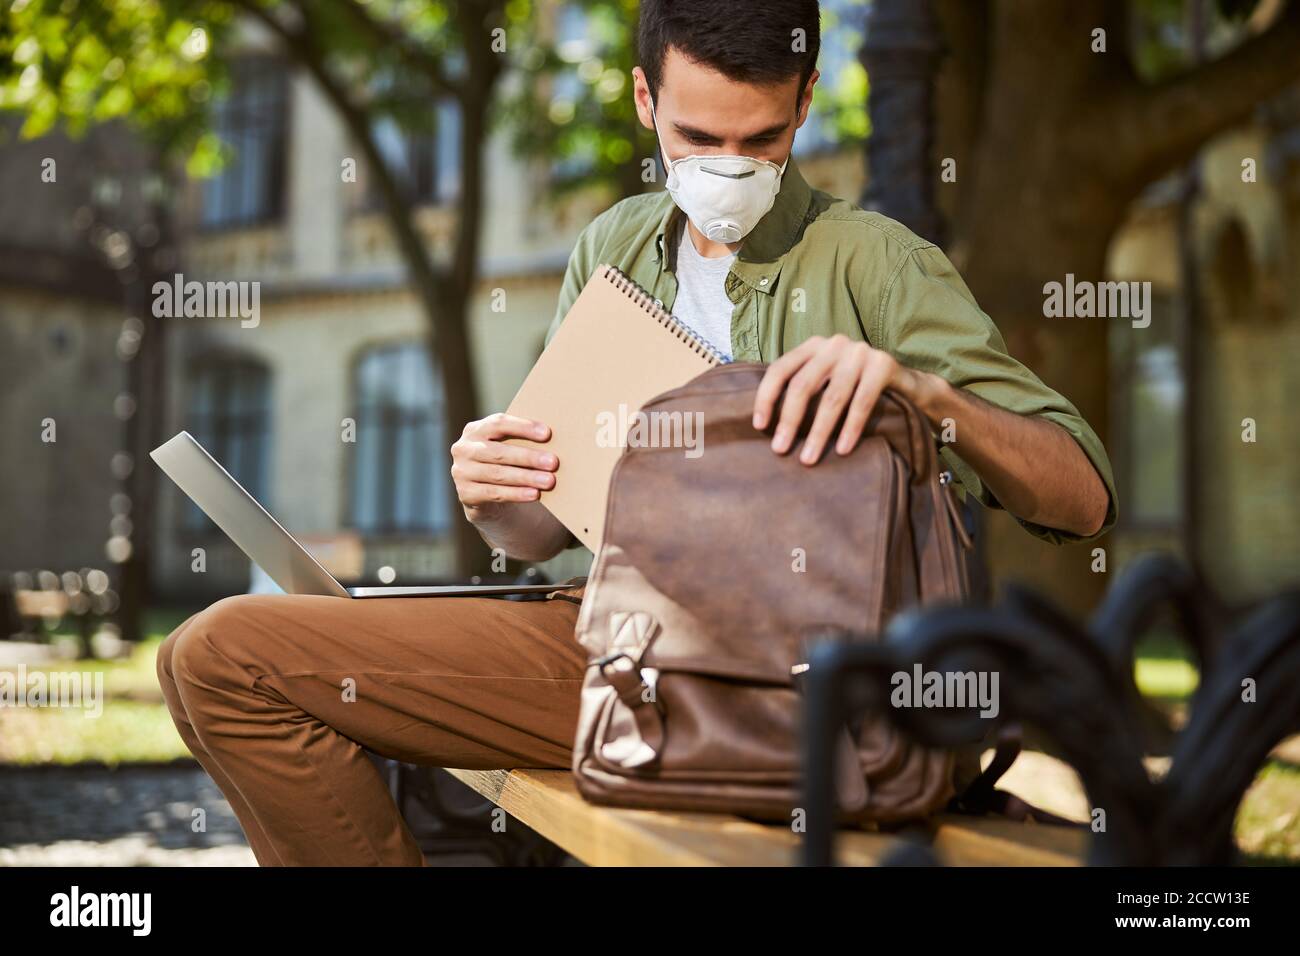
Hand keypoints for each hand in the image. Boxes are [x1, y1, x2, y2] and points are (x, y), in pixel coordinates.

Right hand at [451, 413, 557, 520]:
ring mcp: (461, 472)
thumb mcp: (509, 448)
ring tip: (549, 481)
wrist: (486, 495)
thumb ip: (522, 440)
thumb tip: (554, 438)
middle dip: (528, 457)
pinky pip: (494, 493)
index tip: (547, 433)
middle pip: (499, 452)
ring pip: (498, 474)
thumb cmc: (505, 463)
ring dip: (526, 477)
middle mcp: (464, 448)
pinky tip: (534, 494)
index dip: (523, 427)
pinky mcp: (465, 494)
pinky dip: (516, 494)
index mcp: (476, 430)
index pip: (498, 423)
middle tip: (553, 462)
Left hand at [751, 334, 932, 464]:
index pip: (780, 370)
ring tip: (809, 458)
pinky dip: (851, 428)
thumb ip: (803, 390)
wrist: (907, 385)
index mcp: (813, 346)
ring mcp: (860, 352)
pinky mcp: (883, 365)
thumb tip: (764, 424)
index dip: (766, 397)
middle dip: (789, 420)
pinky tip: (842, 449)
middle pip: (803, 385)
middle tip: (780, 450)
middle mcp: (834, 344)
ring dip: (819, 432)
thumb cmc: (856, 388)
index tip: (759, 426)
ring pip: (832, 397)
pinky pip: (862, 402)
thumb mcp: (825, 381)